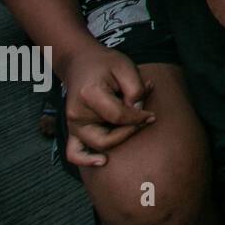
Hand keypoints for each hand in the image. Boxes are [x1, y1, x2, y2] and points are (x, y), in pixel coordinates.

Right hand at [62, 47, 154, 166]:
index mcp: (89, 95)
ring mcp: (72, 124)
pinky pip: (74, 153)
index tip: (151, 115)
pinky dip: (86, 160)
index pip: (119, 116)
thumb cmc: (106, 64)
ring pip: (96, 145)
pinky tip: (102, 161)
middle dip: (130, 131)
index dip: (139, 118)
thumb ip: (135, 89)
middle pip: (107, 136)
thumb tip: (138, 111)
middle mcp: (77, 113)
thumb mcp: (126, 67)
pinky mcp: (72, 130)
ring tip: (131, 129)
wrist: (82, 63)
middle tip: (145, 120)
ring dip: (118, 140)